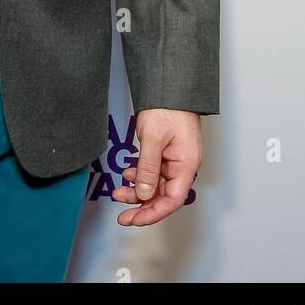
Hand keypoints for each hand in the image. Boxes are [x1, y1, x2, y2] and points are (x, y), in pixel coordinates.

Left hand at [112, 108, 200, 226]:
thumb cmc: (168, 108)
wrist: (169, 85)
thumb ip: (148, 168)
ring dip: (137, 190)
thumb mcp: (153, 139)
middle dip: (142, 206)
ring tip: (118, 192)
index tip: (134, 219)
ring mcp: (175, 160)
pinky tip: (127, 174)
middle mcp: (183, 166)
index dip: (153, 213)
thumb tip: (145, 195)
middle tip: (122, 215)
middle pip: (163, 195)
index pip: (172, 200)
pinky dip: (140, 175)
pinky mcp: (167, 153)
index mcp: (186, 165)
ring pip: (156, 184)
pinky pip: (154, 171)